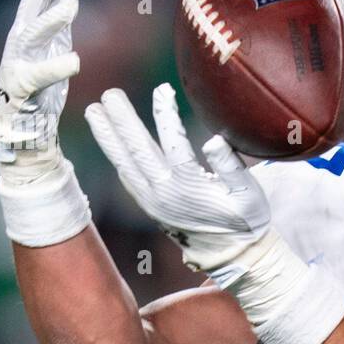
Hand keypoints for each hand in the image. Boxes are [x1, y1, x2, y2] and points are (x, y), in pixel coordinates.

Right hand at [0, 0, 99, 183]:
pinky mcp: (20, 89)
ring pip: (29, 34)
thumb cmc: (40, 87)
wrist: (25, 131)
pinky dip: (53, 68)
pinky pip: (35, 76)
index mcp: (30, 27)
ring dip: (49, 19)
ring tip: (73, 8)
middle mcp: (20, 39)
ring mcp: (18, 62)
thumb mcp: (54, 43)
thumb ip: (59, 15)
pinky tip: (75, 62)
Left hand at [85, 84, 271, 274]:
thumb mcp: (250, 193)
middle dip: (122, 120)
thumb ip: (231, 166)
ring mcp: (153, 200)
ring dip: (107, 137)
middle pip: (139, 150)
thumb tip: (213, 140)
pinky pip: (126, 178)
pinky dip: (115, 157)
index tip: (162, 89)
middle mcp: (166, 192)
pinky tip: (108, 141)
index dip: (166, 115)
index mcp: (191, 185)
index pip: (174, 143)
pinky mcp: (149, 207)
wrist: (232, 254)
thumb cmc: (246, 220)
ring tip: (94, 112)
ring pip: (125, 163)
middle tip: (109, 94)